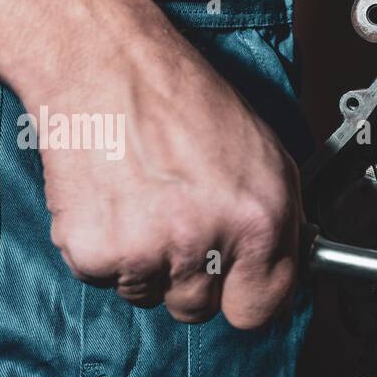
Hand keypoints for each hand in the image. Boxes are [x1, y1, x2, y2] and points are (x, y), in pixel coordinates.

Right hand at [24, 7, 303, 328]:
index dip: (245, 297)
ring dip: (146, 262)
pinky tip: (113, 199)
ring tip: (143, 200)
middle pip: (199, 309)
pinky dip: (104, 249)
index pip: (260, 311)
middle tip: (177, 220)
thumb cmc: (185, 101)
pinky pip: (104, 278)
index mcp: (260, 221)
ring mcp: (147, 251)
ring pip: (149, 295)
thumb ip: (281, 223)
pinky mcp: (94, 251)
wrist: (105, 64)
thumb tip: (283, 269)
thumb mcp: (266, 156)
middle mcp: (207, 241)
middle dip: (191, 277)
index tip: (234, 284)